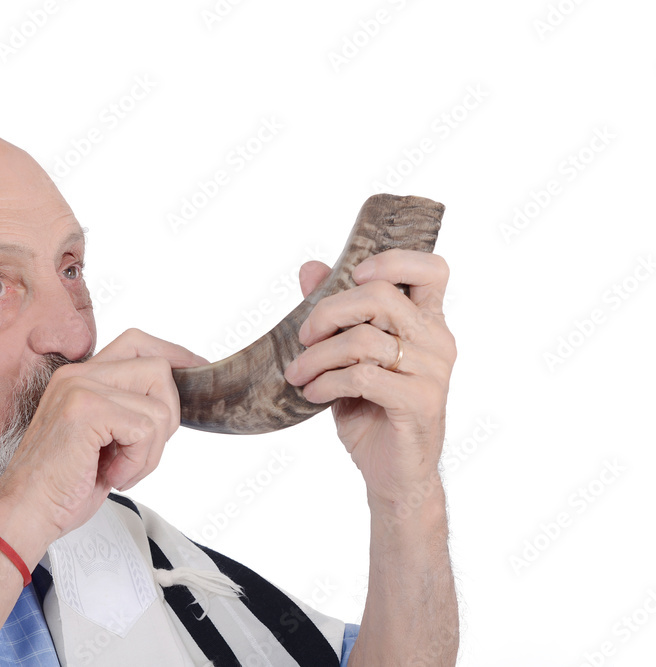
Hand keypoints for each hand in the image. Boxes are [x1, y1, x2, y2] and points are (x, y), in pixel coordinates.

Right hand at [0, 329, 205, 552]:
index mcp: (80, 377)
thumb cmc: (60, 486)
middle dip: (167, 416)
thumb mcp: (101, 439)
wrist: (25, 513)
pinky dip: (138, 462)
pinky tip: (111, 475)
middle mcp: (79, 375)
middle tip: (141, 451)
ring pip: (158, 406)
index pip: (138, 343)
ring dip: (150, 452)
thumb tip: (171, 401)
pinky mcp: (87, 410)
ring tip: (119, 469)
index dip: (174, 354)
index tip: (197, 370)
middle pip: (158, 368)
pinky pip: (145, 429)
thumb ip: (127, 410)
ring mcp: (81, 388)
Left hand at [283, 249, 455, 507]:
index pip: (432, 268)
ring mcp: (433, 371)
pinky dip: (326, 383)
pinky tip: (312, 394)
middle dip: (327, 312)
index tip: (353, 276)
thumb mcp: (347, 357)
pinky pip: (362, 377)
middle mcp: (437, 340)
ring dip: (317, 357)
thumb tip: (310, 267)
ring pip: (362, 341)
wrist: (393, 474)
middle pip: (380, 296)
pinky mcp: (419, 401)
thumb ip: (335, 312)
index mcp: (427, 322)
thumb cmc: (372, 411)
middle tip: (302, 337)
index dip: (392, 261)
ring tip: (298, 374)